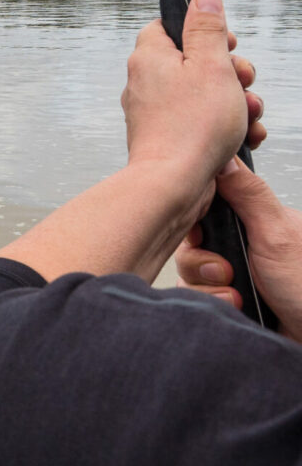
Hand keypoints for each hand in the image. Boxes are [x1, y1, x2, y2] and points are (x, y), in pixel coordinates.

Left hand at [121, 0, 250, 195]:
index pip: (168, 26)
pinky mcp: (167, 137)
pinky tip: (246, 136)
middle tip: (243, 81)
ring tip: (249, 114)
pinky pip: (201, 122)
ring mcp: (155, 112)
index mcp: (150, 58)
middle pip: (193, 61)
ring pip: (204, 94)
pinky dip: (226, 126)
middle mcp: (146, 83)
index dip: (202, 30)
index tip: (227, 43)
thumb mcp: (210, 65)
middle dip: (230, 70)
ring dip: (236, 101)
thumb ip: (207, 29)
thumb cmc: (191, 127)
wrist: (172, 185)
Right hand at [176, 161, 301, 341]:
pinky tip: (236, 307)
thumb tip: (225, 158)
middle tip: (226, 270)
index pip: (205, 208)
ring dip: (210, 287)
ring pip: (189, 273)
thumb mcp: (277, 234)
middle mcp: (240, 246)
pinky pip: (195, 297)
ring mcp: (231, 274)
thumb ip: (249, 195)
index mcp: (254, 221)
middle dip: (202, 262)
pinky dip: (214, 304)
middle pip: (190, 243)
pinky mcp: (224, 298)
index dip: (195, 222)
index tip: (203, 234)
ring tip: (237, 294)